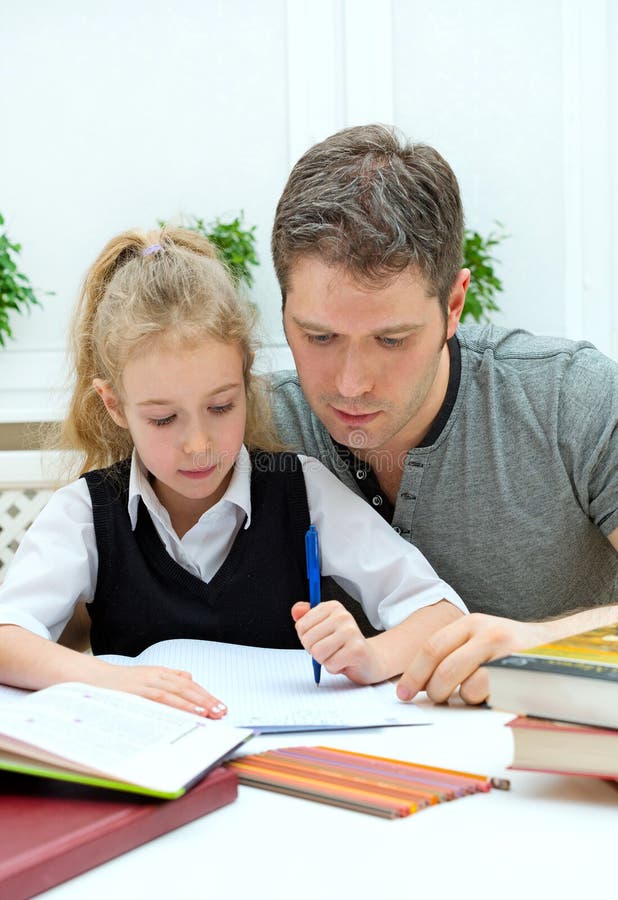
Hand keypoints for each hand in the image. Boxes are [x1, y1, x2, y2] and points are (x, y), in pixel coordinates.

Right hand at [92, 661, 227, 717]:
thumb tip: (189, 678)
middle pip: (186, 687)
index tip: (219, 706)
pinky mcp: (134, 691)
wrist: (89, 677)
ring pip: (175, 692)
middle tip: (221, 712)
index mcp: (158, 673)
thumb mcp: (145, 676)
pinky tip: (184, 712)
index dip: (204, 694)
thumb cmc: (117, 682)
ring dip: (194, 703)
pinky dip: (174, 704)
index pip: (187, 683)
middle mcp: (155, 676)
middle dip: (205, 699)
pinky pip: (158, 698)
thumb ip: (168, 677)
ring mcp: (145, 683)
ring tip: (209, 713)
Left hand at [292, 600, 384, 683]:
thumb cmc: (343, 644)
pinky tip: (344, 662)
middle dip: (315, 651)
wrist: (370, 659)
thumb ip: (306, 618)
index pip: (301, 626)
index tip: (321, 638)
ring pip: (317, 653)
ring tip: (337, 655)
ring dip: (324, 660)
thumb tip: (296, 611)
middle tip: (330, 649)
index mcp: (332, 607)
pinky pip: (330, 664)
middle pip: (308, 640)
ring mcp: (351, 631)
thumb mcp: (322, 628)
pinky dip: (334, 668)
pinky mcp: (357, 649)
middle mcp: (342, 615)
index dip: (307, 638)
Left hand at [395, 613, 550, 704]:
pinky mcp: (519, 671)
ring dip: (463, 698)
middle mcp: (486, 632)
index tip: (403, 693)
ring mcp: (505, 651)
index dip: (414, 673)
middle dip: (432, 692)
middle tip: (434, 700)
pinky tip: (492, 694)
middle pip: (443, 669)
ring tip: (473, 693)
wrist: (558, 644)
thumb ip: (454, 652)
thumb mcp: (481, 638)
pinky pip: (490, 695)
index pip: (432, 648)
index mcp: (471, 623)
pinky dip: (484, 701)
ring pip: (466, 686)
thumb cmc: (512, 648)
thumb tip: (418, 681)